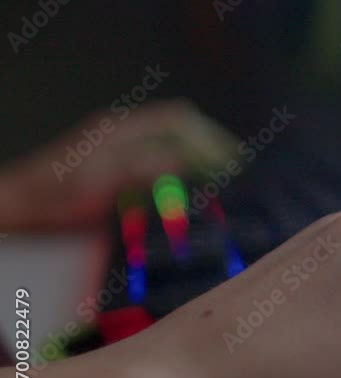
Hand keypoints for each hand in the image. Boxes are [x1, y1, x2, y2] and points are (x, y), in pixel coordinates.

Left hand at [0, 99, 236, 229]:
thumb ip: (148, 165)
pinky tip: (184, 196)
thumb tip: (191, 159)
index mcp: (123, 128)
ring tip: (217, 186)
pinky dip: (178, 176)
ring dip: (195, 163)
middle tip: (233, 176)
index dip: (210, 137)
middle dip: (209, 149)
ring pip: (170, 147)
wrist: (20, 209)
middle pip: (180, 130)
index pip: (180, 119)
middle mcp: (123, 134)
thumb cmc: (56, 195)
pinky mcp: (115, 170)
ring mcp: (118, 150)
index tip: (234, 162)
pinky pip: (157, 164)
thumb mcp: (105, 179)